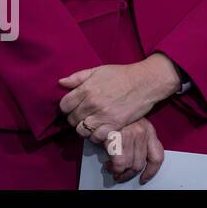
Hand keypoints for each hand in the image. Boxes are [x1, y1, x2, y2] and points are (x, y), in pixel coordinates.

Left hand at [59, 55, 180, 142]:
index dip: (67, 107)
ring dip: (85, 128)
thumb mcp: (99, 70)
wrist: (146, 82)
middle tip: (85, 115)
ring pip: (82, 130)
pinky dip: (96, 135)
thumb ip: (78, 77)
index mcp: (87, 89)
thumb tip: (60, 82)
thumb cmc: (122, 75)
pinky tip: (100, 129)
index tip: (74, 107)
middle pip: (72, 119)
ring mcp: (103, 115)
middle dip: (76, 118)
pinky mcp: (114, 125)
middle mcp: (92, 103)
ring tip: (91, 123)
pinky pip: (96, 137)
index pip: (64, 105)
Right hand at [102, 117, 164, 184]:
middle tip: (119, 174)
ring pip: (129, 166)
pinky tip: (107, 164)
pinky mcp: (117, 138)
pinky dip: (113, 168)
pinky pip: (119, 163)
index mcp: (148, 130)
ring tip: (111, 169)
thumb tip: (134, 160)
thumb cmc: (116, 114)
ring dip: (119, 172)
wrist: (104, 102)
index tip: (144, 178)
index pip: (157, 156)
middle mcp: (142, 133)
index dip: (151, 171)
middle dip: (128, 174)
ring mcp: (131, 135)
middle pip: (139, 164)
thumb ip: (137, 140)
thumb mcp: (133, 124)